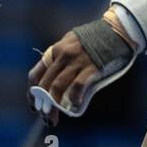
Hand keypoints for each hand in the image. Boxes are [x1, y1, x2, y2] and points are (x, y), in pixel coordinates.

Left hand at [27, 9, 133, 125]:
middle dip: (43, 104)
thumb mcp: (70, 43)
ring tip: (54, 117)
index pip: (36, 74)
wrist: (114, 30)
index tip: (34, 106)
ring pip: (57, 87)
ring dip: (53, 105)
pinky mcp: (90, 66)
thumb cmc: (94, 39)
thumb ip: (61, 58)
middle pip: (45, 84)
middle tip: (46, 116)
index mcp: (55, 50)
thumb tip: (54, 81)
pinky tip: (76, 104)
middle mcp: (62, 55)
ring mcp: (76, 61)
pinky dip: (74, 98)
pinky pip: (77, 86)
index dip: (32, 93)